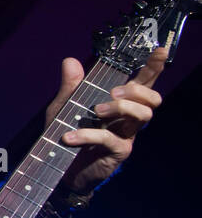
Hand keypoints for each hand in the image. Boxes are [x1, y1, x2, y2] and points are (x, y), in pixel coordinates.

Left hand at [45, 47, 166, 194]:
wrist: (59, 167)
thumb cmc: (66, 133)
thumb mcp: (64, 106)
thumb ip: (70, 86)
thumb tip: (71, 61)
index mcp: (118, 103)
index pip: (142, 83)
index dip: (153, 68)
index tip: (159, 51)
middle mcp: (127, 119)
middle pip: (153, 99)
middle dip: (136, 91)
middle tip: (112, 93)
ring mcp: (126, 135)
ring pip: (142, 116)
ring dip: (121, 108)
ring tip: (96, 111)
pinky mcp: (117, 152)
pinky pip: (110, 139)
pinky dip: (88, 134)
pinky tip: (70, 137)